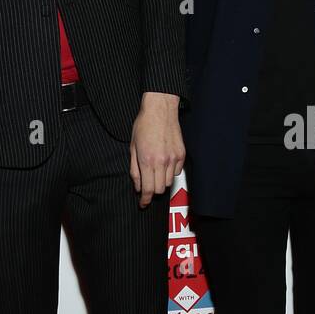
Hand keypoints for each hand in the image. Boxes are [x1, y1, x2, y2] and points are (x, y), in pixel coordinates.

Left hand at [130, 92, 184, 206]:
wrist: (160, 110)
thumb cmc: (144, 125)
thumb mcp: (132, 147)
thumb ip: (134, 169)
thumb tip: (138, 186)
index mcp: (147, 161)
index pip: (148, 189)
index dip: (145, 200)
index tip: (143, 203)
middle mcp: (162, 162)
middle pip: (160, 189)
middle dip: (152, 190)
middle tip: (147, 185)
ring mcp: (174, 158)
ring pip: (169, 182)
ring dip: (161, 181)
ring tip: (155, 171)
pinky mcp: (181, 154)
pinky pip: (177, 172)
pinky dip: (170, 172)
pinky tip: (164, 163)